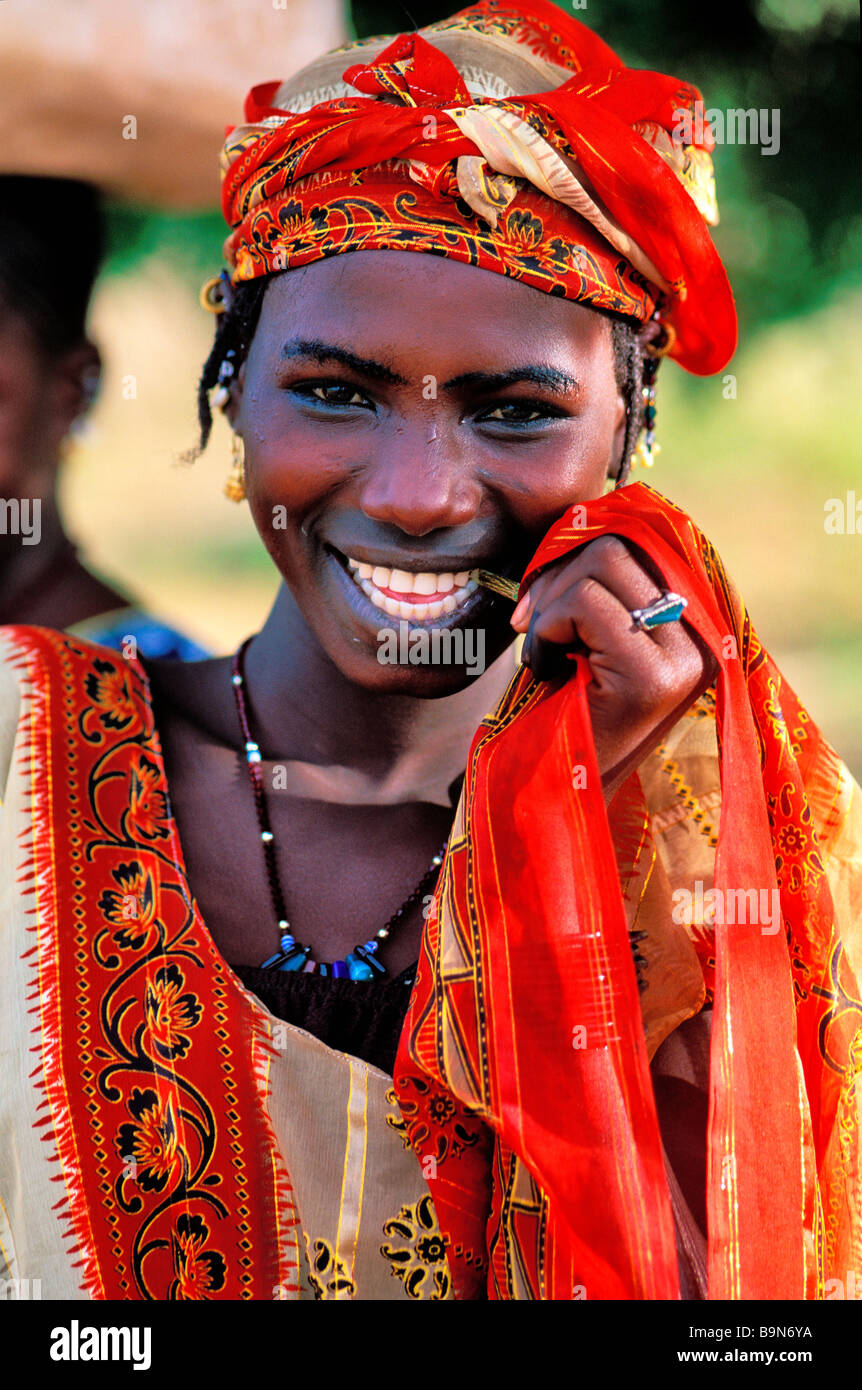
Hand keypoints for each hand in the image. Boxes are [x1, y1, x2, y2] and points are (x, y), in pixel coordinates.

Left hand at [511, 535, 716, 800]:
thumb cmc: (562, 709)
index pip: (644, 536)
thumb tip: (589, 511)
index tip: (541, 592)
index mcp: (694, 619)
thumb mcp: (590, 631)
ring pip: (600, 565)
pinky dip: (549, 628)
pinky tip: (547, 668)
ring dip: (550, 605)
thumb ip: (605, 579)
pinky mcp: (654, 677)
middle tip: (530, 623)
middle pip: (619, 544)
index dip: (582, 546)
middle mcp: (703, 637)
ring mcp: (685, 658)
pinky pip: (586, 604)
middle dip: (556, 575)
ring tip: (547, 653)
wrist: (552, 792)